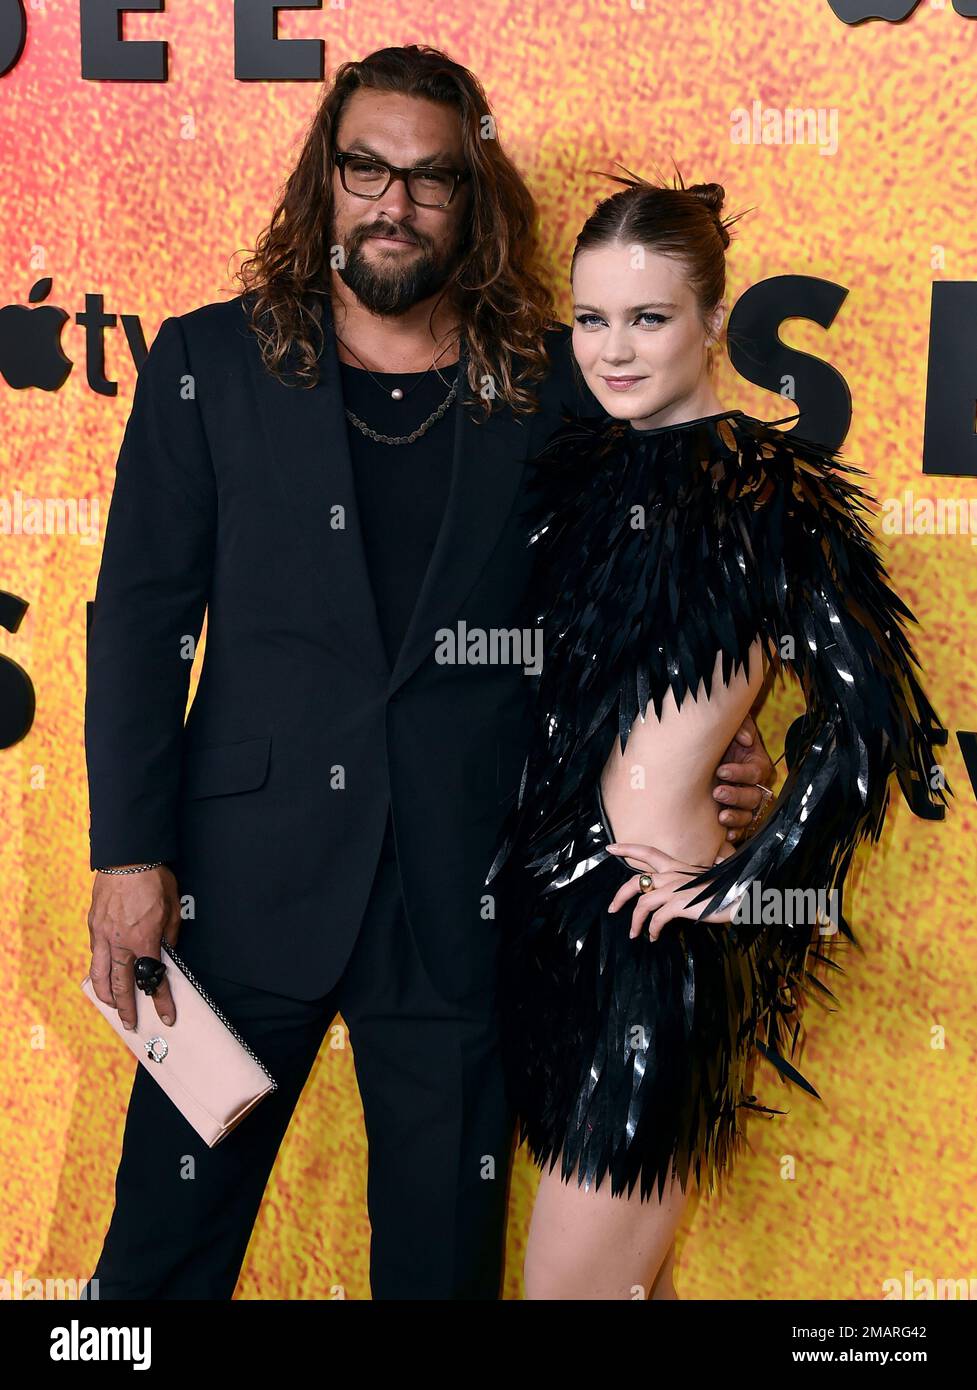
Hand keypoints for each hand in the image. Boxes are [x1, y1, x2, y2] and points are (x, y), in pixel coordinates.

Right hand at [87, 866, 181, 1029]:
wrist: (127, 858)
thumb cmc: (153, 880)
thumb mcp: (173, 909)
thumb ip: (170, 936)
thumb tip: (168, 953)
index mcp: (145, 940)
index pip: (153, 980)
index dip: (161, 1002)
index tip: (166, 1017)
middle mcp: (121, 943)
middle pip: (121, 986)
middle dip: (127, 1009)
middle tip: (131, 1024)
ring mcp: (103, 936)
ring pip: (101, 975)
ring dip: (107, 996)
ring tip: (112, 1008)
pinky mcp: (94, 927)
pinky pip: (95, 956)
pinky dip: (99, 972)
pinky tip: (103, 977)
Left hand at [605, 843, 739, 941]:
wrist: (742, 894)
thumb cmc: (728, 887)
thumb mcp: (708, 876)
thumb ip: (694, 876)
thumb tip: (698, 875)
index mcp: (677, 865)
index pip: (647, 852)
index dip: (627, 848)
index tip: (610, 849)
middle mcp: (672, 874)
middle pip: (635, 880)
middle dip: (619, 895)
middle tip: (612, 908)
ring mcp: (675, 888)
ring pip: (642, 903)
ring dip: (635, 921)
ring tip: (634, 933)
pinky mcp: (679, 904)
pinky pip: (657, 918)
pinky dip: (652, 929)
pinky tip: (654, 937)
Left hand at [712, 714, 776, 844]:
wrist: (704, 751)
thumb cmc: (722, 738)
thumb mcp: (733, 726)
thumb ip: (741, 727)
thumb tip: (746, 740)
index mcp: (756, 764)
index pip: (755, 773)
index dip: (740, 773)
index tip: (721, 770)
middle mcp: (754, 785)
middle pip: (754, 796)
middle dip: (736, 796)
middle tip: (717, 793)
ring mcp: (744, 802)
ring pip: (749, 814)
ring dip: (737, 817)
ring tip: (721, 817)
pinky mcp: (735, 813)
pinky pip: (741, 828)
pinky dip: (736, 832)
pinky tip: (726, 835)